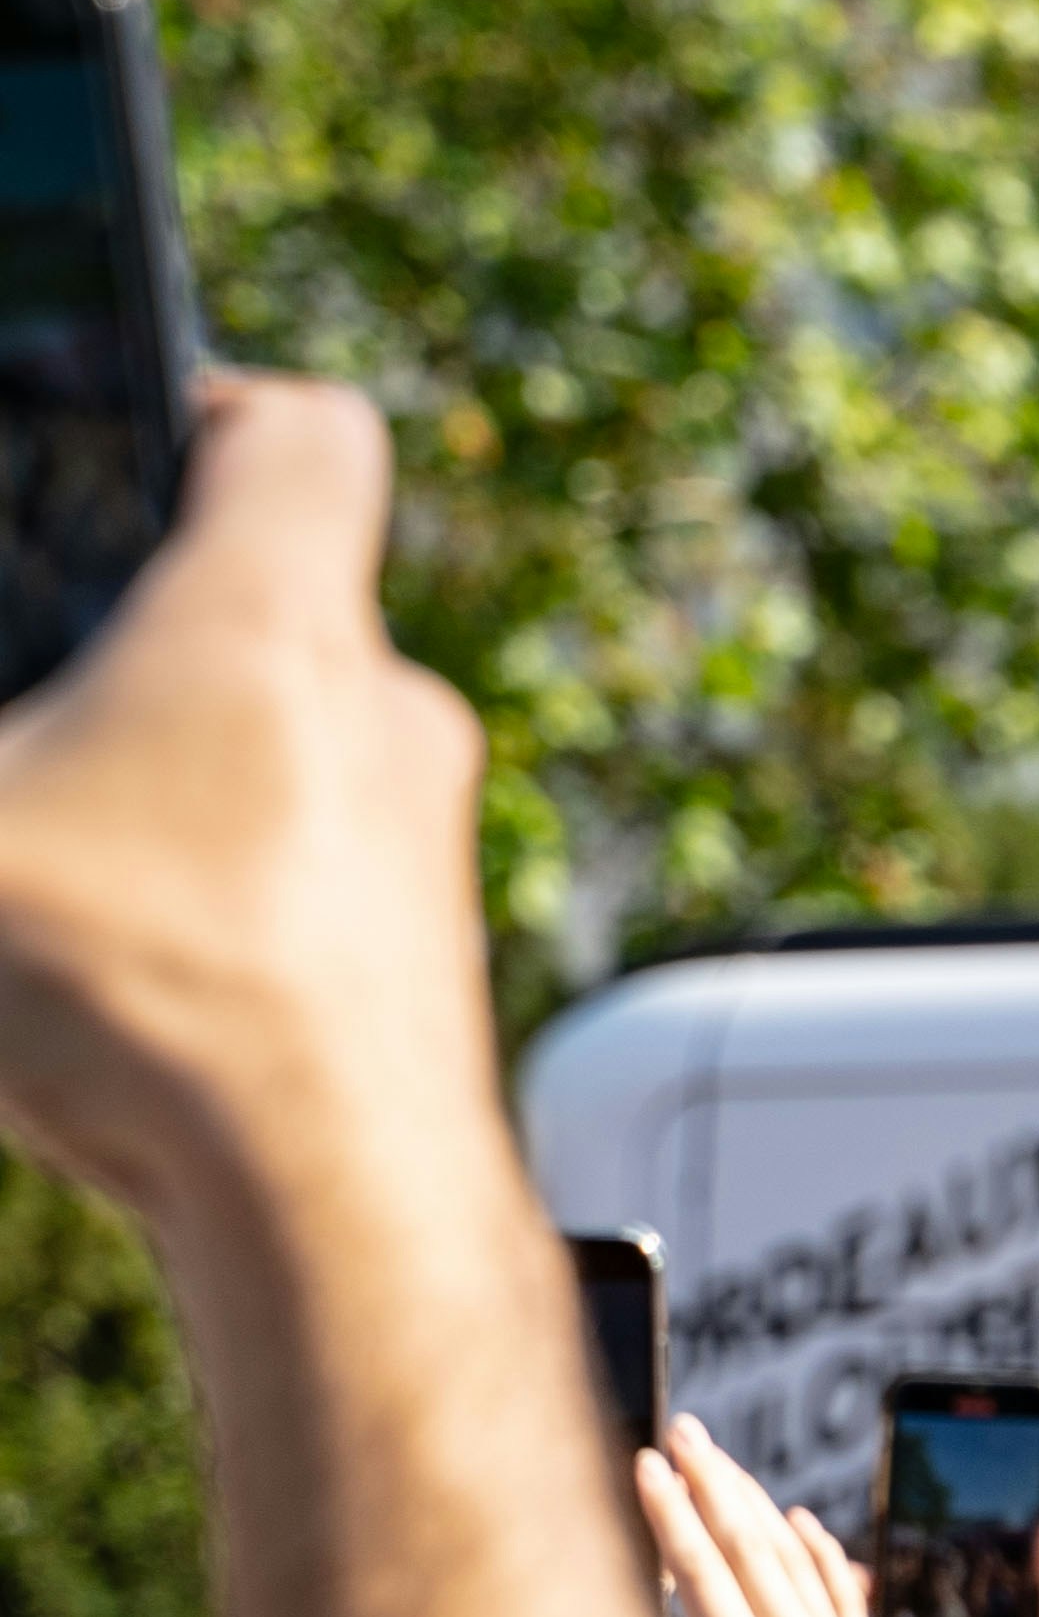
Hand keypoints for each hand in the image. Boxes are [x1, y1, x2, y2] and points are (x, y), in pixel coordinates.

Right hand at [0, 379, 509, 1240]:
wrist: (335, 1210)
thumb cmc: (145, 992)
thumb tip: (13, 788)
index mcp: (274, 619)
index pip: (299, 432)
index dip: (207, 406)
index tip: (126, 435)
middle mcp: (385, 716)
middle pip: (276, 613)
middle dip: (146, 640)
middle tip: (36, 690)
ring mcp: (420, 852)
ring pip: (286, 766)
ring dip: (174, 787)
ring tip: (51, 855)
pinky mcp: (417, 970)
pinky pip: (302, 890)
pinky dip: (211, 899)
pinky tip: (115, 977)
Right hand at [635, 1415, 951, 1616]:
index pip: (702, 1571)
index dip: (671, 1510)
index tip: (649, 1461)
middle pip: (748, 1545)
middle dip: (712, 1482)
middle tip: (686, 1432)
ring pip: (793, 1558)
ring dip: (756, 1502)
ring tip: (723, 1459)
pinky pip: (843, 1594)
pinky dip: (822, 1550)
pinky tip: (803, 1520)